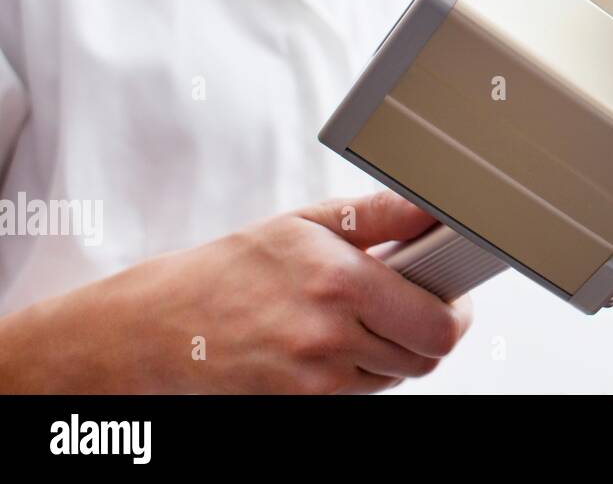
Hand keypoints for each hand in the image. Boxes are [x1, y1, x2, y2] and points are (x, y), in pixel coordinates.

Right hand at [0, 190, 471, 392]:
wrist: (154, 328)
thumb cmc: (233, 267)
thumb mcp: (305, 223)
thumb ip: (380, 217)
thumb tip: (433, 208)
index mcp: (340, 281)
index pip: (440, 321)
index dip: (458, 309)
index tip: (455, 292)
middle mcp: (331, 336)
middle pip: (428, 356)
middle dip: (429, 329)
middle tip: (409, 303)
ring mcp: (315, 380)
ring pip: (396, 375)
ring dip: (392, 349)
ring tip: (357, 316)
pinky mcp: (300, 405)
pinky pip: (360, 392)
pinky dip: (359, 370)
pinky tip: (330, 341)